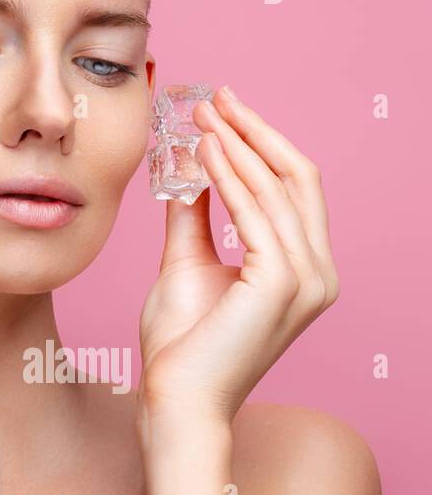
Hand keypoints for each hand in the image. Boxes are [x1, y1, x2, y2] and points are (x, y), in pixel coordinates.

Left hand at [138, 86, 340, 425]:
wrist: (175, 396)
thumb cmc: (181, 342)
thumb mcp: (188, 261)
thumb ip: (195, 216)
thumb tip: (190, 168)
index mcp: (305, 268)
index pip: (293, 188)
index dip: (261, 142)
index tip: (223, 108)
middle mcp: (319, 273)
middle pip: (297, 179)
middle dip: (254, 132)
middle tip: (215, 98)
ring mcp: (307, 280)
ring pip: (276, 189)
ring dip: (237, 145)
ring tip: (201, 116)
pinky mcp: (281, 284)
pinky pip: (254, 213)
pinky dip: (228, 175)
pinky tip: (202, 150)